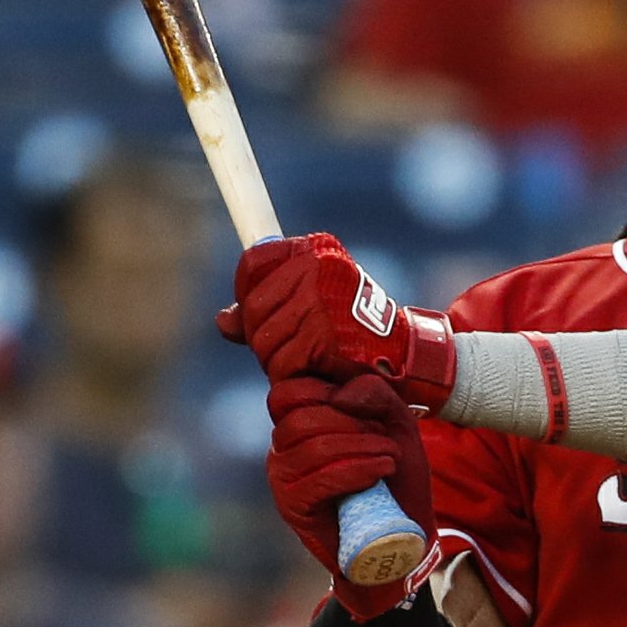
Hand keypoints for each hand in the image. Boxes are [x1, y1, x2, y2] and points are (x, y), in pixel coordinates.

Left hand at [217, 233, 457, 396]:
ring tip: (309, 359)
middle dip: (264, 336)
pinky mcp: (323, 335)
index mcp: (315, 251)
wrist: (403, 355)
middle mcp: (317, 268)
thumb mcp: (309, 307)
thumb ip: (263, 309)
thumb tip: (222, 321)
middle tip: (292, 347)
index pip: (254, 264)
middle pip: (254, 308)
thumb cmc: (351, 330)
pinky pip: (283, 364)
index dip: (249, 292)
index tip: (264, 314)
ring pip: (264, 340)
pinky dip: (294, 375)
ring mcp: (319, 301)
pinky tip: (317, 371)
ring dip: (278, 360)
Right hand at [265, 373, 438, 614]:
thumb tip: (341, 394)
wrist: (401, 532)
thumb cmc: (395, 475)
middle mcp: (283, 445)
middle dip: (352, 423)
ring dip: (360, 447)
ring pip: (311, 446)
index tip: (368, 407)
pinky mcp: (292, 506)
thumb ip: (375, 393)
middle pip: (301, 416)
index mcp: (301, 419)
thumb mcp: (394, 422)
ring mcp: (282, 477)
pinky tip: (379, 471)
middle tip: (386, 440)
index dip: (326, 387)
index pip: (289, 388)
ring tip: (389, 457)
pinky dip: (354, 471)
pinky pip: (317, 480)